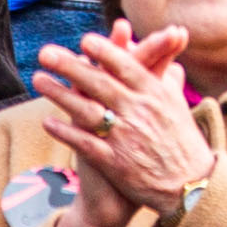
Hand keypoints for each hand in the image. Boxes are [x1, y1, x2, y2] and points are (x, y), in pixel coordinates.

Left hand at [37, 20, 208, 226]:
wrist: (189, 186)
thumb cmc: (183, 142)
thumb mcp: (179, 105)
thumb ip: (167, 78)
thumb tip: (167, 54)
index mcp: (156, 94)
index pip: (127, 66)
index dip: (105, 51)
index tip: (85, 40)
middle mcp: (139, 112)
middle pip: (99, 82)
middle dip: (70, 65)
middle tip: (46, 52)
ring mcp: (125, 137)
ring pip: (86, 110)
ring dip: (58, 93)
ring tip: (38, 79)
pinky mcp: (114, 162)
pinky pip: (83, 142)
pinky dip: (64, 131)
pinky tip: (47, 121)